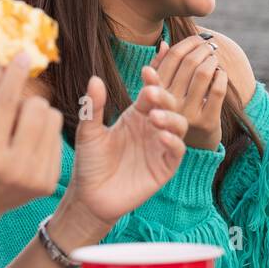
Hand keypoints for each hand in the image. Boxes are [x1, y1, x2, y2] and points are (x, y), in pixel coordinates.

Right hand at [0, 54, 63, 235]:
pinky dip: (44, 135)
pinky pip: (58, 138)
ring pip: (53, 120)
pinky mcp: (49, 183)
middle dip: (27, 101)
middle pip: (38, 109)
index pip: (6, 105)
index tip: (24, 54)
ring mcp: (35, 178)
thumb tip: (6, 60)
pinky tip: (26, 147)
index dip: (16, 77)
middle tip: (12, 111)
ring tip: (18, 130)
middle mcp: (14, 168)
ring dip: (38, 116)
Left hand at [66, 66, 188, 228]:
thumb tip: (94, 78)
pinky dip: (173, 141)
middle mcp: (152, 127)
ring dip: (171, 118)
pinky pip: (177, 151)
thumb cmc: (90, 162)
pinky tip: (161, 137)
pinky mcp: (165, 167)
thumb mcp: (89, 132)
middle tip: (151, 93)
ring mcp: (160, 146)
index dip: (153, 79)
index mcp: (136, 115)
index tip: (146, 70)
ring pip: (179, 125)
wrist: (90, 196)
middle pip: (169, 104)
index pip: (151, 91)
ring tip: (155, 117)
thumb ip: (94, 107)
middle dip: (163, 96)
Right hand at [149, 35, 226, 150]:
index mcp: (156, 93)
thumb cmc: (177, 112)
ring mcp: (188, 114)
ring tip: (214, 57)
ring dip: (212, 59)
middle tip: (208, 45)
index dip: (186, 43)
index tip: (196, 38)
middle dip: (201, 48)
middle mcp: (170, 104)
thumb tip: (165, 44)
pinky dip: (222, 75)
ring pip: (203, 74)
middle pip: (188, 63)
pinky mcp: (207, 122)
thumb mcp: (163, 92)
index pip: (171, 58)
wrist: (194, 147)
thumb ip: (161, 68)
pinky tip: (220, 73)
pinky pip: (218, 90)